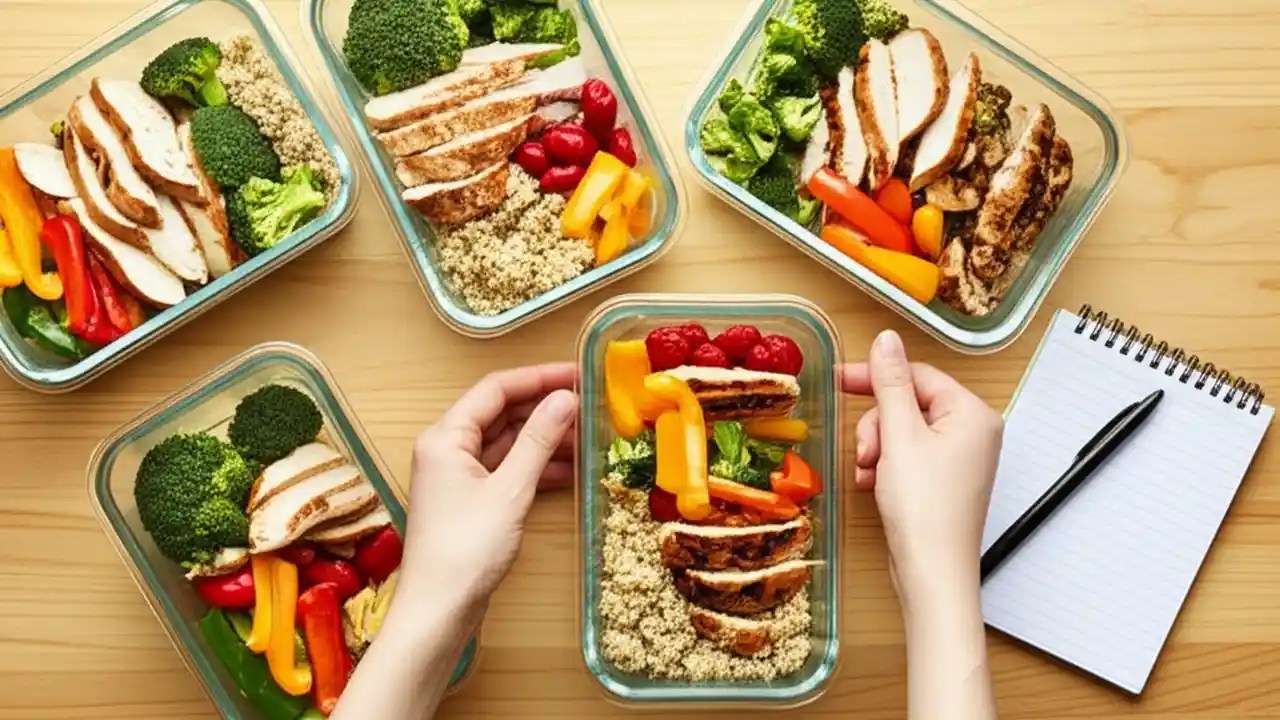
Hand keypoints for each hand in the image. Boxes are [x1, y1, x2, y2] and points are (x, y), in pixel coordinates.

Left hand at [395, 364, 578, 619]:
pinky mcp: (470, 500)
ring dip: (544, 439)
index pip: (496, 389)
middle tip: (590, 404)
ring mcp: (458, 475)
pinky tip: (571, 470)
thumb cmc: (466, 549)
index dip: (539, 378)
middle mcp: (447, 448)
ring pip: (507, 443)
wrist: (439, 610)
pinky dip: (536, 467)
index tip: (578, 374)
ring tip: (588, 437)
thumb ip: (539, 440)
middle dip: (545, 408)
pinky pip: (506, 469)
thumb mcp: (510, 490)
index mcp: (445, 436)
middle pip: (501, 413)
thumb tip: (566, 398)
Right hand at [843, 330, 1002, 605]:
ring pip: (902, 432)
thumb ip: (890, 383)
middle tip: (866, 452)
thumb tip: (886, 339)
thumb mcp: (899, 436)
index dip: (875, 377)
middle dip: (877, 426)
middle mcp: (973, 432)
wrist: (932, 572)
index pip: (917, 375)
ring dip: (877, 449)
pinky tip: (873, 485)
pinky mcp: (945, 482)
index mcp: (971, 413)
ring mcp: (960, 459)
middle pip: (908, 404)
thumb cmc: (923, 507)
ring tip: (869, 474)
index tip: (838, 381)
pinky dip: (885, 467)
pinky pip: (907, 456)